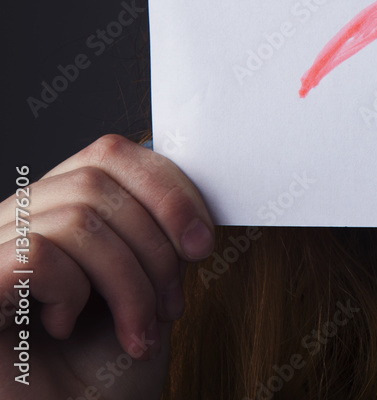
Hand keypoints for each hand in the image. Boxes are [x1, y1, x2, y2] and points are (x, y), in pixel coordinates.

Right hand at [0, 134, 214, 399]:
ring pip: (77, 217)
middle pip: (97, 179)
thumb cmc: (98, 383)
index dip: (165, 186)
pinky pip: (35, 253)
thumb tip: (188, 200)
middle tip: (173, 304)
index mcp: (55, 212)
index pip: (109, 154)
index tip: (202, 241)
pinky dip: (72, 289)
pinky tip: (64, 327)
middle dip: (155, 243)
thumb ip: (156, 235)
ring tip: (139, 330)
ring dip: (128, 279)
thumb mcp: (145, 293)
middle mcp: (14, 223)